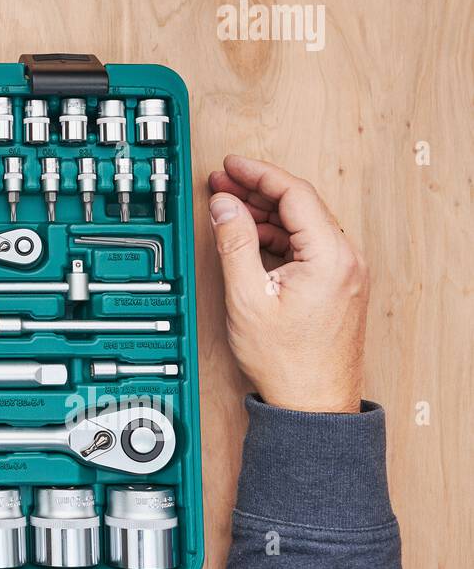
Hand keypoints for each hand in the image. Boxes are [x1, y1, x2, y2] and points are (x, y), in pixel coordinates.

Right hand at [207, 155, 367, 413]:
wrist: (312, 403)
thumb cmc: (288, 362)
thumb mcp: (247, 296)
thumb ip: (234, 243)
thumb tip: (225, 205)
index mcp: (330, 256)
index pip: (294, 194)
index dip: (258, 173)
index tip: (232, 166)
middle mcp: (345, 260)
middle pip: (300, 205)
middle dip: (257, 190)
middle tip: (222, 182)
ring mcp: (344, 272)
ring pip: (302, 224)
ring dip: (265, 213)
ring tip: (229, 209)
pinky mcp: (337, 285)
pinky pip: (306, 244)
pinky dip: (277, 235)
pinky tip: (249, 238)